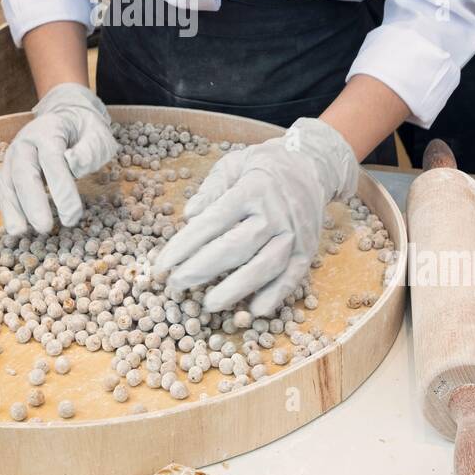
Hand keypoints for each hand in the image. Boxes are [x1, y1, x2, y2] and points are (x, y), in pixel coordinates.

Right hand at [0, 84, 116, 235]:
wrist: (65, 115)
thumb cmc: (84, 129)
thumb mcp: (98, 134)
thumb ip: (89, 149)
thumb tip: (74, 163)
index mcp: (48, 131)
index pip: (52, 160)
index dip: (61, 188)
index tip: (73, 216)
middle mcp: (25, 143)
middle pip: (23, 172)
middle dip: (32, 202)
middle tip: (44, 228)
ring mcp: (12, 156)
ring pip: (6, 182)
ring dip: (10, 208)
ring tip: (18, 232)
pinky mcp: (6, 169)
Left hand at [153, 118, 357, 316]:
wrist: (312, 164)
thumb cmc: (263, 166)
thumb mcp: (233, 164)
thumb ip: (211, 189)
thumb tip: (188, 215)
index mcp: (251, 190)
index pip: (213, 222)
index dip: (185, 245)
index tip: (162, 264)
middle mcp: (275, 213)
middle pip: (237, 246)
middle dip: (203, 269)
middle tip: (176, 285)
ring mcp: (294, 232)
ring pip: (265, 265)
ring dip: (236, 288)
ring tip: (209, 304)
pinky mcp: (308, 248)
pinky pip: (293, 276)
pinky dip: (276, 295)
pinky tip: (254, 310)